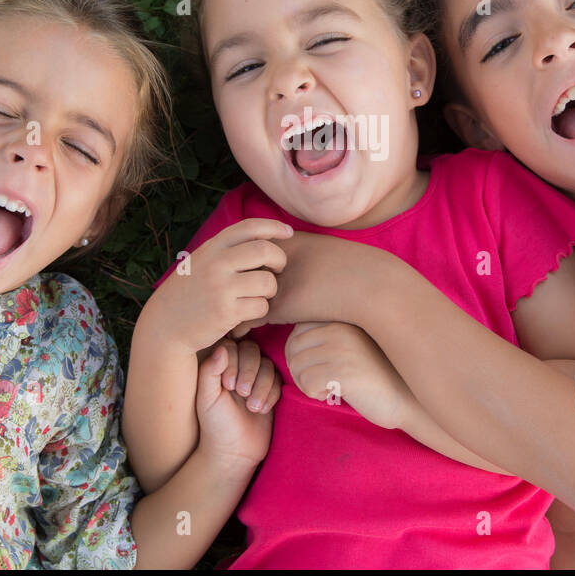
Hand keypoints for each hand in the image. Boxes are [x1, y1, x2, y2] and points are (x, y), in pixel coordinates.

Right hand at [141, 218, 292, 352]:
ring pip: (268, 282)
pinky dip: (260, 310)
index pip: (250, 227)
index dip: (274, 226)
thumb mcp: (202, 262)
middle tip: (277, 269)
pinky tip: (248, 312)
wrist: (165, 325)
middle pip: (266, 251)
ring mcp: (221, 288)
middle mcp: (216, 263)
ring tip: (258, 294)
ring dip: (270, 290)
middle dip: (280, 260)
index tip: (288, 232)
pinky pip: (261, 307)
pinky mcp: (226, 312)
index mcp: (212, 247)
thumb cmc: (190, 292)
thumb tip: (265, 233)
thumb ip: (226, 249)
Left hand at [196, 339, 281, 467]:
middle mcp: (239, 368)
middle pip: (253, 350)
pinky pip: (280, 380)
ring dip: (262, 386)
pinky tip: (261, 410)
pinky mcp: (272, 391)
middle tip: (242, 394)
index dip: (233, 362)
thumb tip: (223, 347)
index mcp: (220, 366)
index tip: (227, 386)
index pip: (232, 346)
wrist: (234, 452)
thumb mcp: (207, 398)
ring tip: (252, 408)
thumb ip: (210, 371)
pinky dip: (271, 395)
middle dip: (250, 372)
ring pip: (268, 365)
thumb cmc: (216, 424)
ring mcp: (257, 378)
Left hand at [231, 233, 400, 334]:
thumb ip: (305, 254)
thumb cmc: (354, 270)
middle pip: (236, 267)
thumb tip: (293, 255)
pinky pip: (250, 316)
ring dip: (227, 304)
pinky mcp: (280, 307)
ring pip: (238, 293)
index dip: (235, 261)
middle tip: (206, 289)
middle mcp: (275, 258)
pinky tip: (234, 333)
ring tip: (215, 315)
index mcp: (287, 242)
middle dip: (222, 279)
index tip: (222, 270)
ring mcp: (276, 281)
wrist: (368, 285)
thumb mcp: (326, 253)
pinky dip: (240, 324)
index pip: (248, 248)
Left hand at [284, 322, 410, 429]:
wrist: (408, 398)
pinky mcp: (343, 370)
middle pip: (293, 347)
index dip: (301, 352)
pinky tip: (335, 394)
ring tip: (329, 387)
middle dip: (300, 369)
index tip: (319, 366)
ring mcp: (342, 347)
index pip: (299, 328)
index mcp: (343, 315)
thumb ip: (328, 333)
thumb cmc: (378, 372)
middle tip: (322, 381)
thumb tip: (291, 342)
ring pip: (296, 365)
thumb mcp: (352, 343)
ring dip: (307, 383)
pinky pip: (306, 382)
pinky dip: (314, 393)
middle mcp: (341, 326)